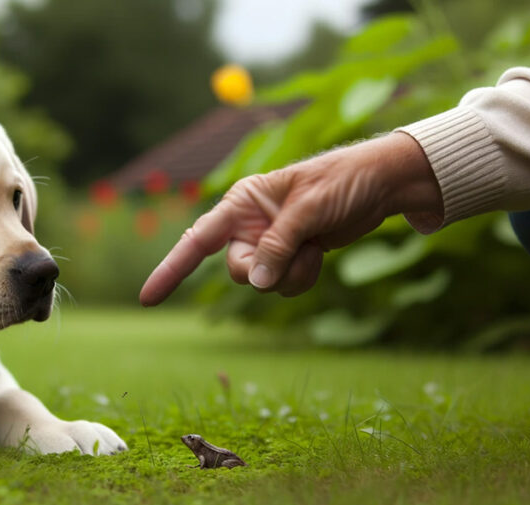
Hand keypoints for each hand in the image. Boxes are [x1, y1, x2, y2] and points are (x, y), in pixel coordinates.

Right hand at [139, 132, 440, 305]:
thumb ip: (278, 244)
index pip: (197, 240)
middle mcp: (248, 224)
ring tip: (314, 247)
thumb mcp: (309, 209)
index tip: (148, 298)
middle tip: (298, 249)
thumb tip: (254, 281)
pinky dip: (301, 278)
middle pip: (235, 270)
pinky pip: (282, 285)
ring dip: (290, 275)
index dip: (171, 269)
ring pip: (260, 283)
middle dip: (265, 270)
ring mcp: (268, 243)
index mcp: (241, 202)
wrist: (381, 185)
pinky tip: (319, 255)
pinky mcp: (288, 257)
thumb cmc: (343, 181)